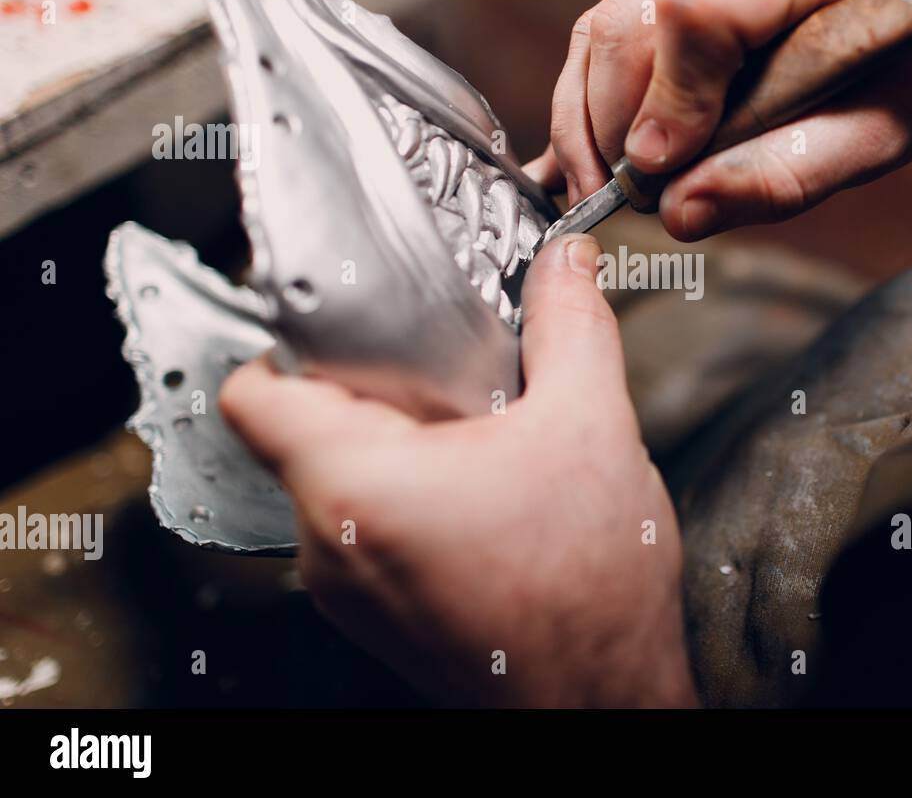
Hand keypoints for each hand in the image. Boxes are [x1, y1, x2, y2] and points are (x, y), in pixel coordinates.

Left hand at [220, 235, 696, 706]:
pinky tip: (482, 491)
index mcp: (355, 486)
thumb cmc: (586, 599)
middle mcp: (329, 544)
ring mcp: (347, 586)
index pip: (254, 391)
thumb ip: (571, 327)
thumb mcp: (592, 428)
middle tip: (447, 369)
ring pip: (336, 478)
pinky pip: (363, 526)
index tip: (352, 318)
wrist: (600, 703)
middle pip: (303, 428)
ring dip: (397, 443)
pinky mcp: (375, 611)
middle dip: (374, 386)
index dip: (294, 337)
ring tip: (477, 435)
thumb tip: (564, 265)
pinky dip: (407, 494)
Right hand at [526, 0, 911, 239]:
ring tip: (618, 194)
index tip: (665, 171)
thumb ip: (785, 176)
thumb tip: (679, 210)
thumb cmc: (900, 75)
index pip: (698, 10)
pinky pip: (595, 46)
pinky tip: (597, 167)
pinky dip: (586, 114)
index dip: (670, 98)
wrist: (905, 27)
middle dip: (615, 132)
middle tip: (644, 203)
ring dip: (588, 130)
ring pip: (597, 39)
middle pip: (627, 29)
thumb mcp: (874, 139)